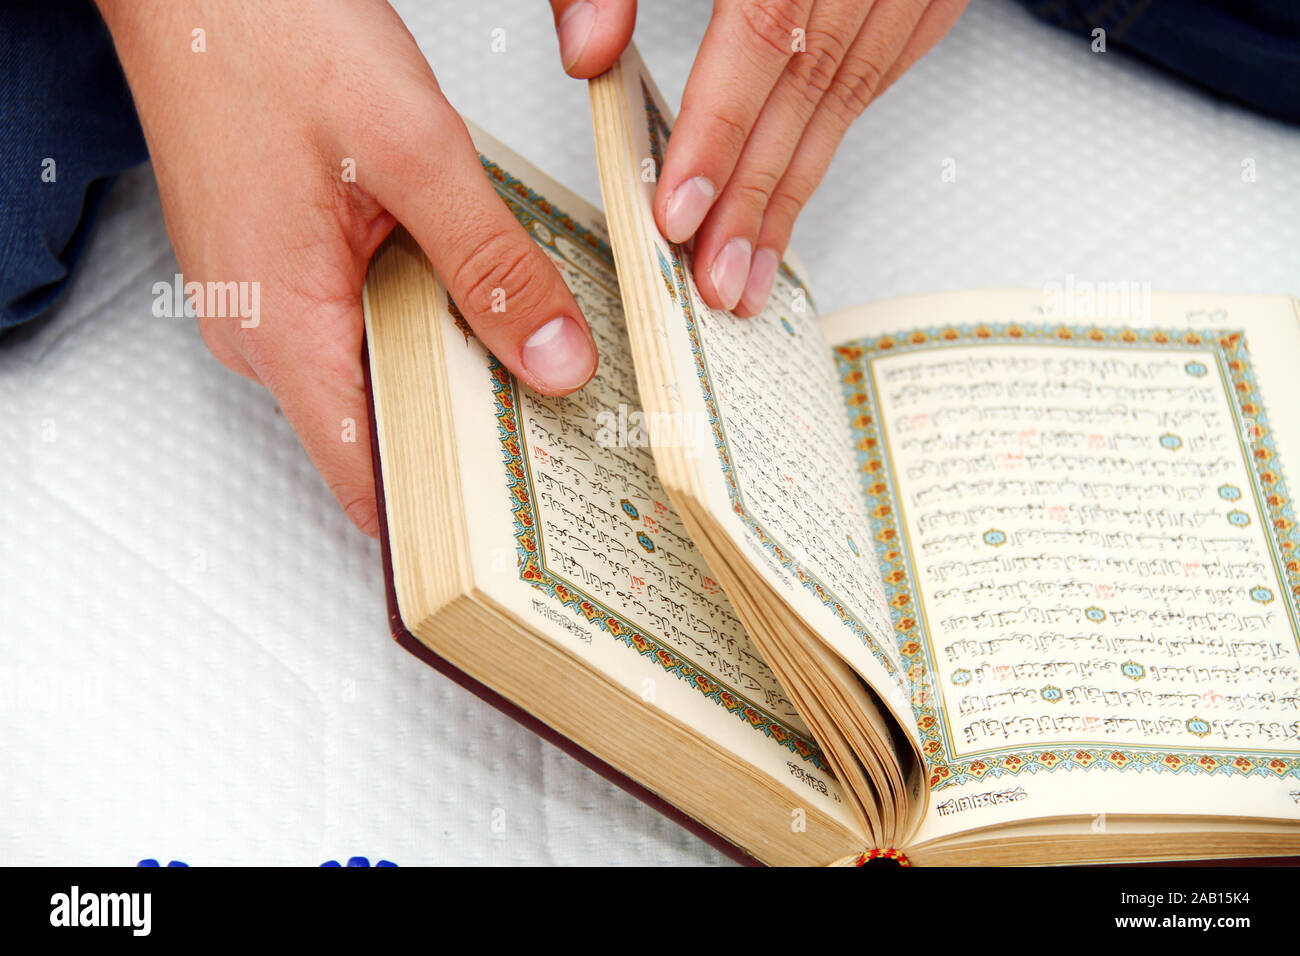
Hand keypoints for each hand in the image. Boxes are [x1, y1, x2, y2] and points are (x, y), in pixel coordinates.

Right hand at [96, 0, 607, 536]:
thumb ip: (488, 263)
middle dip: (472, 437)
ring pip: (378, 373)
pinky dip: (422, 320)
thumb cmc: (264, 36)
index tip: (515, 530)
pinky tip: (475, 295)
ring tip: (537, 361)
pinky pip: (362, 324)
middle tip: (561, 432)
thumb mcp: (411, 153)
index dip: (441, 521)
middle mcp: (265, 332)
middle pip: (383, 431)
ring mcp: (269, 302)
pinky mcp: (282, 268)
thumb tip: (553, 357)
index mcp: (283, 330)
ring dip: (452, 368)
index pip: (365, 484)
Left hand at [555, 0, 966, 315]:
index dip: (719, 130)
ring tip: (754, 264)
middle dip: (758, 195)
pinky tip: (802, 184)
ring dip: (799, 187)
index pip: (762, 34)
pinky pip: (885, 71)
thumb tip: (587, 46)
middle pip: (811, 87)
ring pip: (852, 94)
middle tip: (717, 277)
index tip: (680, 208)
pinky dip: (836, 133)